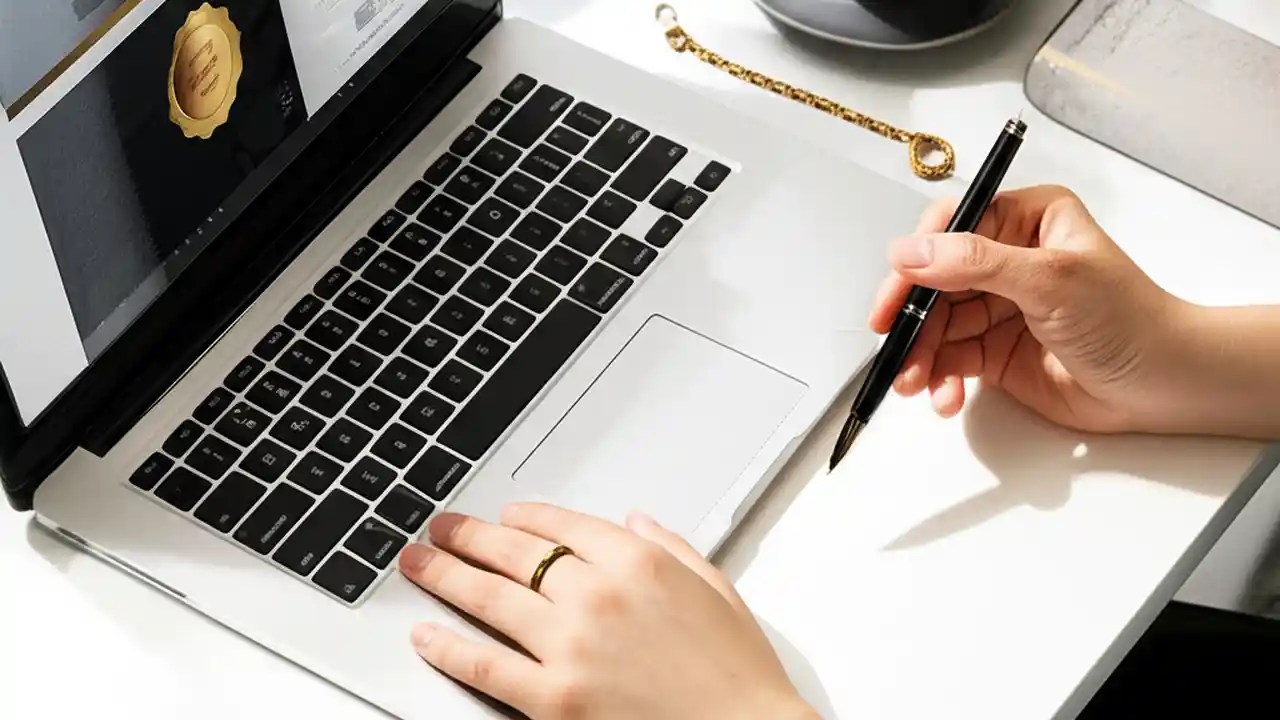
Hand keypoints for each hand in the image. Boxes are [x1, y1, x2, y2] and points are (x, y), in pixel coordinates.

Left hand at [398, 505, 816, 719]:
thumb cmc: (737, 674)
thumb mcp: (716, 589)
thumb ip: (671, 548)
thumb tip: (636, 523)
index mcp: (639, 562)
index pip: (562, 525)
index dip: (523, 517)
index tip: (505, 517)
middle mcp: (598, 594)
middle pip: (515, 553)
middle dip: (469, 536)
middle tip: (441, 527)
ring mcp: (571, 647)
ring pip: (489, 598)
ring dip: (445, 575)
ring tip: (418, 562)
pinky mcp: (554, 699)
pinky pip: (485, 666)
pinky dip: (448, 648)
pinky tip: (425, 635)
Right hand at [870, 184, 1188, 433]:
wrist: (1162, 386)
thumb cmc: (1128, 320)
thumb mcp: (1050, 279)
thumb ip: (976, 262)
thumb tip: (911, 251)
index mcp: (1026, 219)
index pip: (952, 227)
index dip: (918, 258)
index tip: (898, 291)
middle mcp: (1008, 258)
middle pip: (935, 281)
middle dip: (914, 319)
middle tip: (895, 345)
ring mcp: (1000, 306)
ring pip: (937, 325)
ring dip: (922, 356)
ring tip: (915, 383)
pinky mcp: (995, 350)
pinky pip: (951, 360)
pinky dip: (941, 379)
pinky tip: (945, 396)